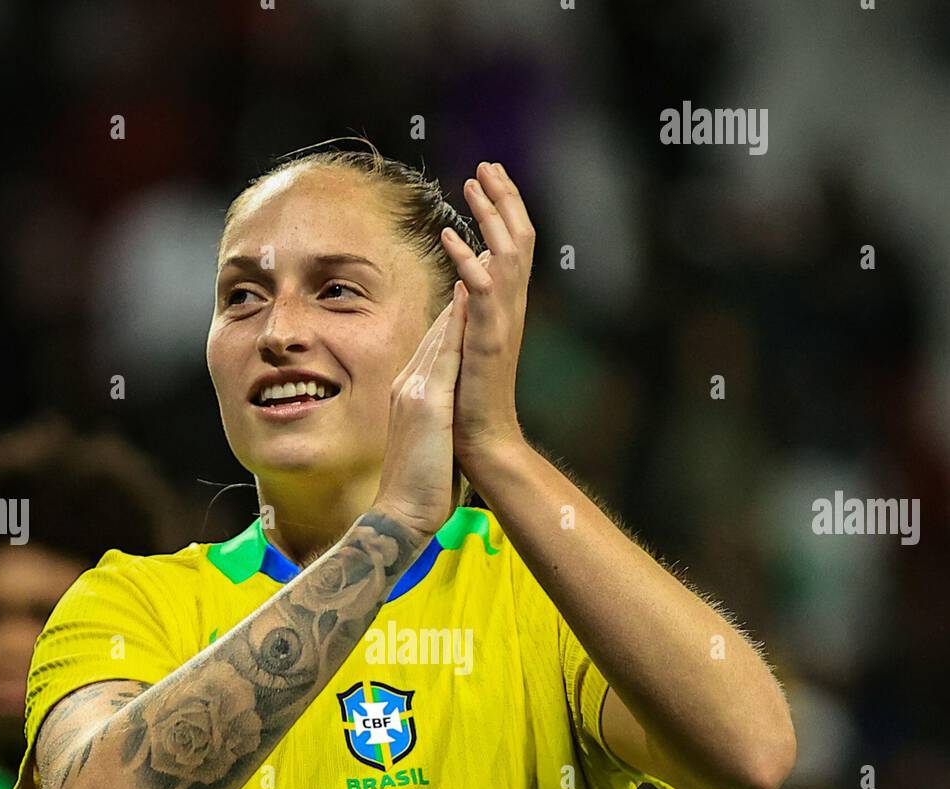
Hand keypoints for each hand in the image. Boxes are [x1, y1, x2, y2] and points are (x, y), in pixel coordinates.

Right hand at [373, 281, 466, 538]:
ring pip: (439, 334)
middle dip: (456, 299)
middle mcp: (408, 385)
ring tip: (479, 261)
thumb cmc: (416, 493)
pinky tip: (471, 297)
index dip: (451, 320)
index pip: (433, 350)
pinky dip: (457, 323)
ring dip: (460, 298)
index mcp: (409, 398)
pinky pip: (445, 354)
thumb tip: (445, 419)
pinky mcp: (426, 402)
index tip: (468, 293)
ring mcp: (414, 390)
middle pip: (435, 333)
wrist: (399, 516)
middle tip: (476, 258)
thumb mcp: (426, 448)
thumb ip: (433, 424)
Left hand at [441, 161, 534, 472]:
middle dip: (502, 199)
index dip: (501, 211)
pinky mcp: (488, 342)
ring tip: (473, 183)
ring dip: (490, 217)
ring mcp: (501, 325)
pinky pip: (482, 293)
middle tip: (486, 165)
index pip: (509, 248)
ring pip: (507, 256)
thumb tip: (463, 290)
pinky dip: (468, 262)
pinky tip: (450, 239)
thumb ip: (468, 318)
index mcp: (503, 311)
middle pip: (516, 241)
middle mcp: (509, 312)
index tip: (486, 178)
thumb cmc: (470, 406)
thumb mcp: (467, 350)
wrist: (481, 445)